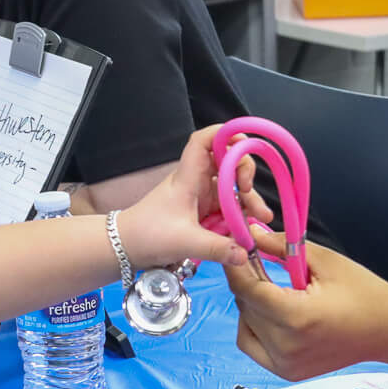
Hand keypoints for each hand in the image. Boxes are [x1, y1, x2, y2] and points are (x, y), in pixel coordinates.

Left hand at [116, 125, 272, 269]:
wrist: (125, 247)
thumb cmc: (149, 235)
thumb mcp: (185, 242)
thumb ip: (218, 248)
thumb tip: (245, 255)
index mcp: (188, 177)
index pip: (203, 142)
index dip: (224, 134)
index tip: (245, 142)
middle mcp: (196, 181)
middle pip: (226, 163)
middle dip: (245, 173)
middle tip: (250, 192)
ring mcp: (199, 197)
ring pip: (230, 188)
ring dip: (247, 200)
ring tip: (262, 218)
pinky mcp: (201, 212)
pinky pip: (226, 207)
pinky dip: (238, 215)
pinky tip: (248, 230)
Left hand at [225, 234, 387, 380]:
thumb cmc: (363, 292)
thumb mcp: (325, 261)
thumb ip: (281, 246)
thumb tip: (250, 231)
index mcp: (296, 317)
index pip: (246, 288)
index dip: (236, 265)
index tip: (234, 247)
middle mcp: (286, 346)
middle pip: (245, 305)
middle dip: (248, 281)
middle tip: (260, 262)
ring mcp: (284, 364)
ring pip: (245, 324)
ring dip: (251, 304)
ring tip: (275, 290)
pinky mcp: (286, 372)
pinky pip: (252, 345)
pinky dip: (254, 326)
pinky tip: (273, 312)